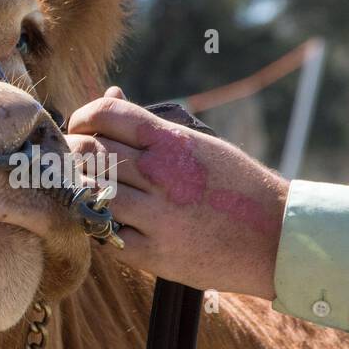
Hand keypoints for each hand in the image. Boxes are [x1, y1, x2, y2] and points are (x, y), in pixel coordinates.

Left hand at [66, 87, 287, 299]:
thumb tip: (111, 94)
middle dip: (73, 152)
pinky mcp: (152, 254)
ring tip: (86, 189)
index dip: (81, 118)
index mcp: (172, 141)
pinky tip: (104, 218)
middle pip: (89, 151)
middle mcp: (160, 174)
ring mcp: (155, 216)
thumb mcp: (200, 144)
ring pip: (88, 191)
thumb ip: (150, 126)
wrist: (274, 238)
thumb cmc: (236, 185)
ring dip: (79, 188)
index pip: (106, 115)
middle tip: (74, 160)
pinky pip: (103, 233)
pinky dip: (96, 223)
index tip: (79, 128)